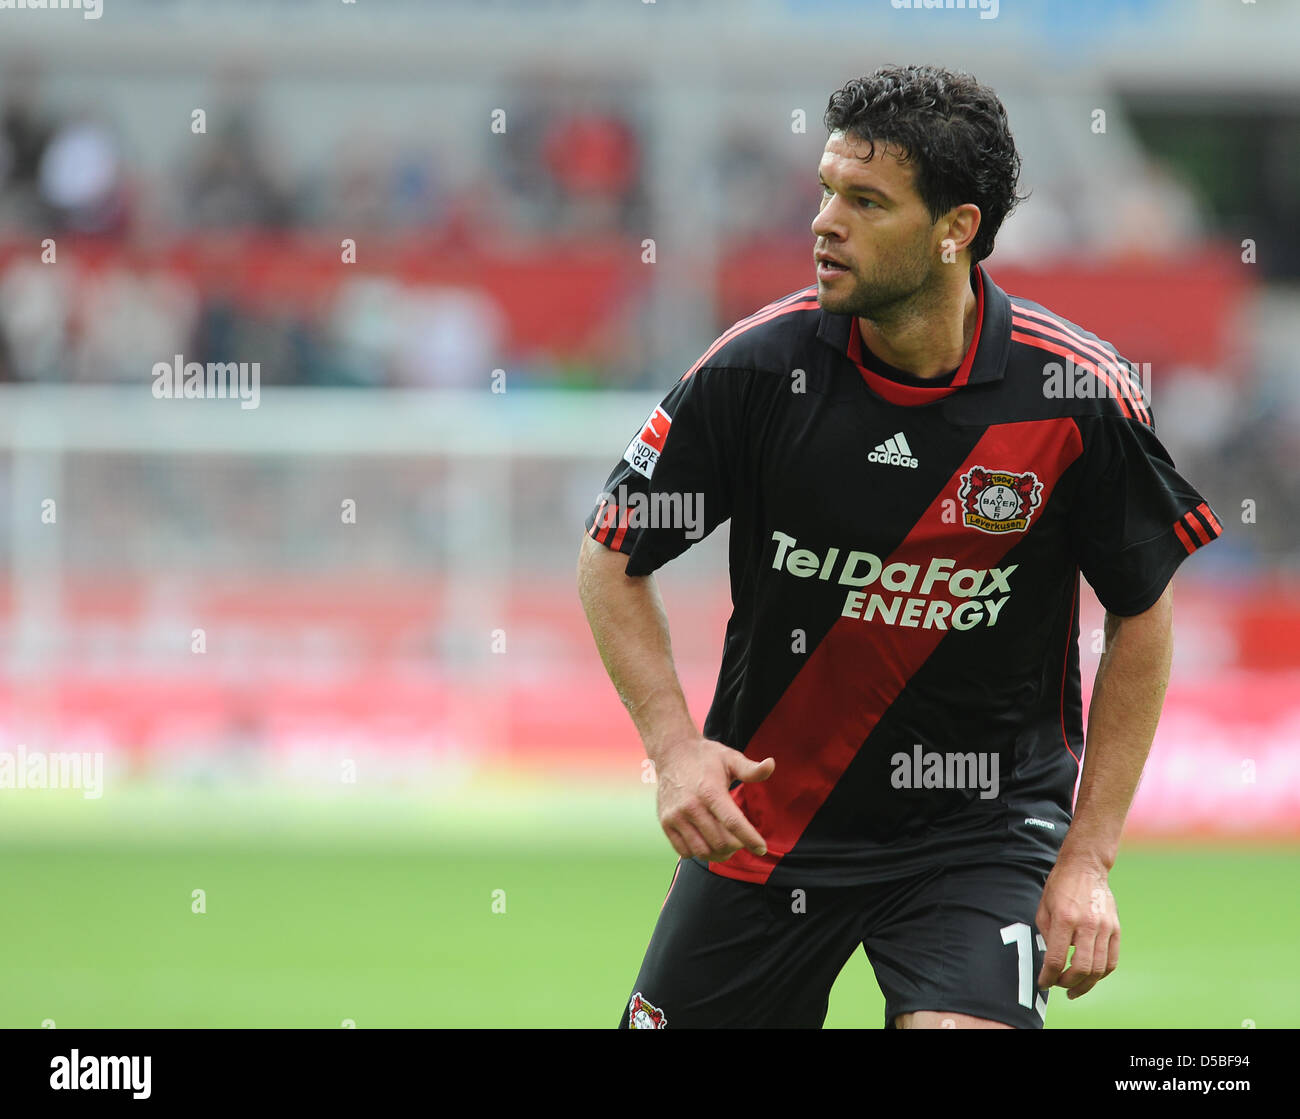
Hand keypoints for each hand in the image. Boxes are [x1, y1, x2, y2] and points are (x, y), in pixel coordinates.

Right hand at [653, 738, 774, 861]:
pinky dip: (699, 853)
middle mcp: (691, 806)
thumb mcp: (730, 758)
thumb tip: (771, 764)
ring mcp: (675, 816)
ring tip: (726, 845)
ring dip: (718, 854)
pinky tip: (707, 843)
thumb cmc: (706, 757)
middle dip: (736, 847)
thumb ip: (751, 768)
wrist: (671, 752)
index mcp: (710, 790)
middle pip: (720, 841)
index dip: (750, 839)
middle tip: (741, 841)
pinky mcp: (665, 823)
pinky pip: (684, 852)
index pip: (733, 822)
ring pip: (702, 851)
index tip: (761, 848)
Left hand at [1035, 851, 1119, 1000]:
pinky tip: (1091, 977)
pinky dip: (1101, 974)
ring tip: (1074, 989)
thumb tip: (1053, 961)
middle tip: (1058, 985)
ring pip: (1099, 969)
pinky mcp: (1116, 929)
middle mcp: (1087, 924)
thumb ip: (1048, 936)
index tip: (1043, 982)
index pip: (1057, 959)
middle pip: (1082, 969)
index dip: (1049, 976)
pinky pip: (1112, 960)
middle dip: (1067, 983)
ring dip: (1086, 984)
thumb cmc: (1060, 886)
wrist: (1085, 867)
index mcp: (1065, 918)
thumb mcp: (1044, 908)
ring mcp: (1105, 927)